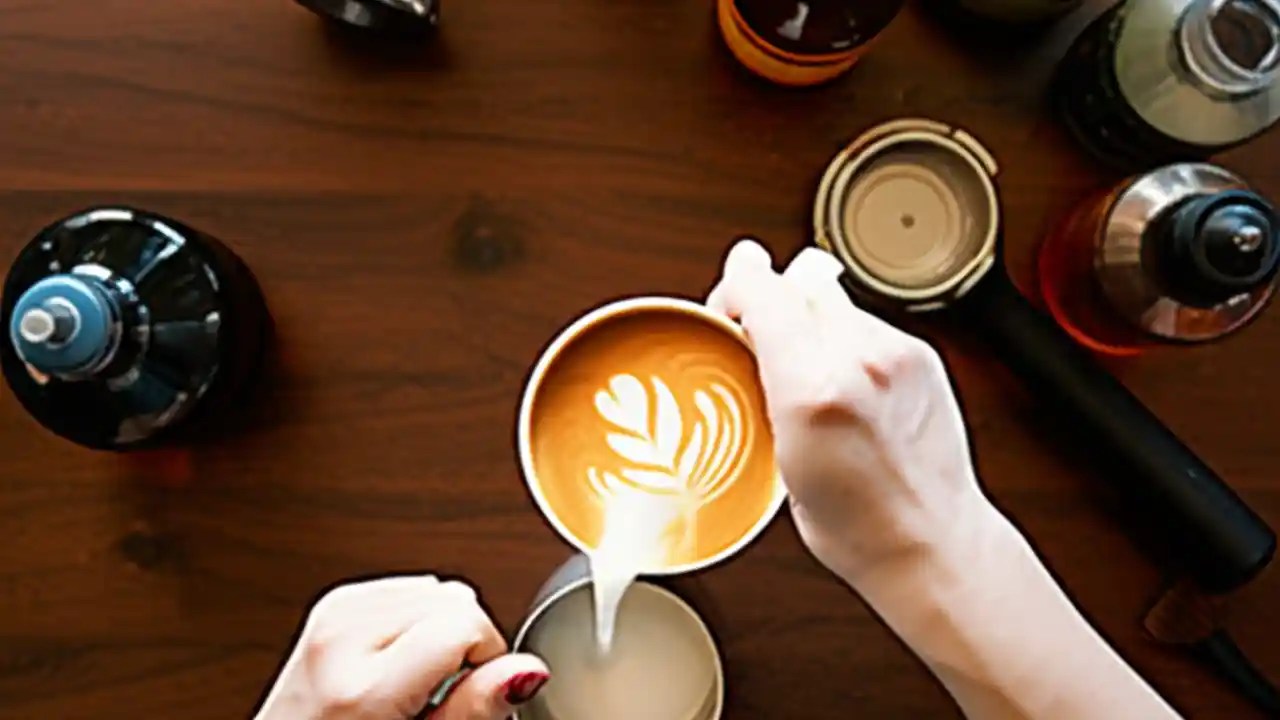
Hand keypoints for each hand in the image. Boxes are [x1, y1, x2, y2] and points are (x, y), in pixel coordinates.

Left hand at [255, 576, 548, 719]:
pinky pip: (411, 588)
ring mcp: (335, 614)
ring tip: (415, 681)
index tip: (469, 694)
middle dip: (466, 643)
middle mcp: (342, 639)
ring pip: (438, 588)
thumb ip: (473, 711)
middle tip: (439, 695)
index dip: (487, 659)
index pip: (466, 622)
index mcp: (361, 686)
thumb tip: (527, 669)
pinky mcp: (337, 603)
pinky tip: (402, 660)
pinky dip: (420, 619)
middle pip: (455, 599)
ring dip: (442, 629)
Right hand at [707, 240, 989, 581]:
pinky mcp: (921, 354)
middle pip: (798, 282)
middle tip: (765, 344)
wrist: (930, 542)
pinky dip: (847, 341)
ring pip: (833, 299)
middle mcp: (860, 359)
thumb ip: (764, 379)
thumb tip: (749, 324)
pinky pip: (866, 322)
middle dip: (773, 303)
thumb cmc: (853, 522)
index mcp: (812, 390)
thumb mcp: (778, 456)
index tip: (728, 310)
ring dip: (811, 321)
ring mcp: (897, 353)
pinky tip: (847, 385)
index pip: (762, 287)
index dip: (734, 288)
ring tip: (811, 375)